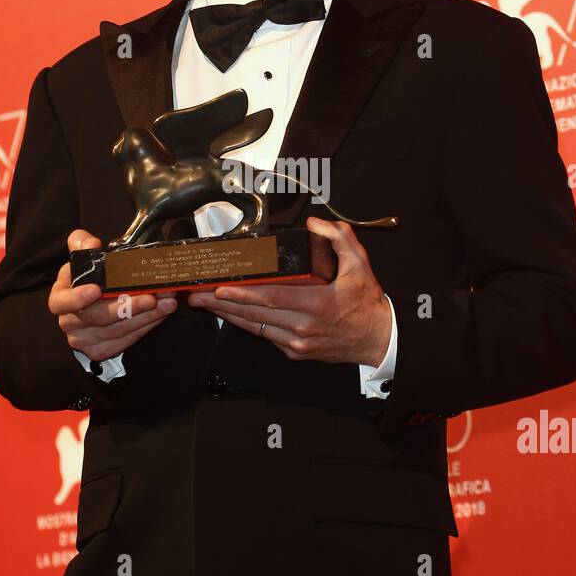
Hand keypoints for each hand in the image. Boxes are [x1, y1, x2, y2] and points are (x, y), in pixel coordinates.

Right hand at [49, 230, 177, 362]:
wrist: (93, 306)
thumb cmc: (88, 281)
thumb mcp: (82, 260)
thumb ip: (82, 245)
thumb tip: (91, 243)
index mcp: (60, 299)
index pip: (62, 302)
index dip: (77, 297)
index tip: (96, 290)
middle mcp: (69, 322)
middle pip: (99, 317)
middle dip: (129, 306)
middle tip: (152, 296)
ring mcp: (84, 340)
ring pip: (118, 330)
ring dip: (146, 316)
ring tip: (166, 302)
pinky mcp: (101, 351)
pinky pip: (126, 341)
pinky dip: (146, 326)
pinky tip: (160, 314)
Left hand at [187, 217, 391, 365]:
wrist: (378, 339)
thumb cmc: (367, 304)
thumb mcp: (360, 265)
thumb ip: (340, 239)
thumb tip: (316, 223)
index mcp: (317, 304)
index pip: (272, 298)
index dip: (243, 294)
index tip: (220, 288)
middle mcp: (303, 326)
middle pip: (255, 314)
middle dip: (222, 304)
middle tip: (197, 296)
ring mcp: (297, 342)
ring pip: (256, 327)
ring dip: (228, 315)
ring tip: (206, 304)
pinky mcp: (295, 351)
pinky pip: (266, 335)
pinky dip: (247, 324)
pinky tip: (232, 314)